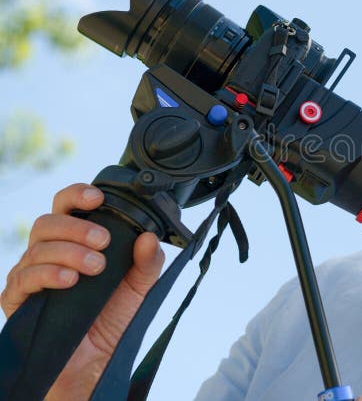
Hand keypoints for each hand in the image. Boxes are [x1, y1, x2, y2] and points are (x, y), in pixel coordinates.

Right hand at [1, 183, 164, 400]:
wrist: (93, 361)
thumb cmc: (111, 318)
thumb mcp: (139, 288)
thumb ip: (148, 262)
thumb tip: (150, 237)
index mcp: (75, 242)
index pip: (67, 207)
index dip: (77, 195)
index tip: (97, 197)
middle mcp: (49, 253)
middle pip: (48, 222)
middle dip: (77, 227)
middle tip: (104, 242)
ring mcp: (30, 274)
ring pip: (38, 247)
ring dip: (69, 252)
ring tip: (95, 267)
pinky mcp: (17, 299)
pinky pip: (25, 278)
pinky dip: (49, 274)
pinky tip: (69, 280)